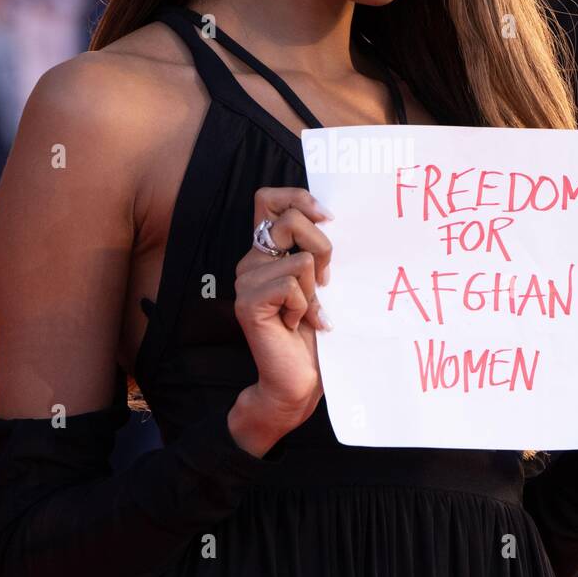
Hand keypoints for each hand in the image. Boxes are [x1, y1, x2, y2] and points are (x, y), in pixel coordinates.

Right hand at [229, 187, 332, 453]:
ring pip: (300, 259)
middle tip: (326, 282)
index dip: (297, 197)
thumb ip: (315, 251)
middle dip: (321, 246)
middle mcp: (251, 261)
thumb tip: (331, 218)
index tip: (326, 216)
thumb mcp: (320, 283)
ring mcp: (246, 281)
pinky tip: (295, 325)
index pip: (269, 200)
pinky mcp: (249, 302)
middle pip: (290, 220)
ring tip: (306, 313)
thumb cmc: (314, 332)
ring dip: (314, 290)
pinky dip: (305, 306)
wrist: (298, 379)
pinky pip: (291, 284)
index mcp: (267, 252)